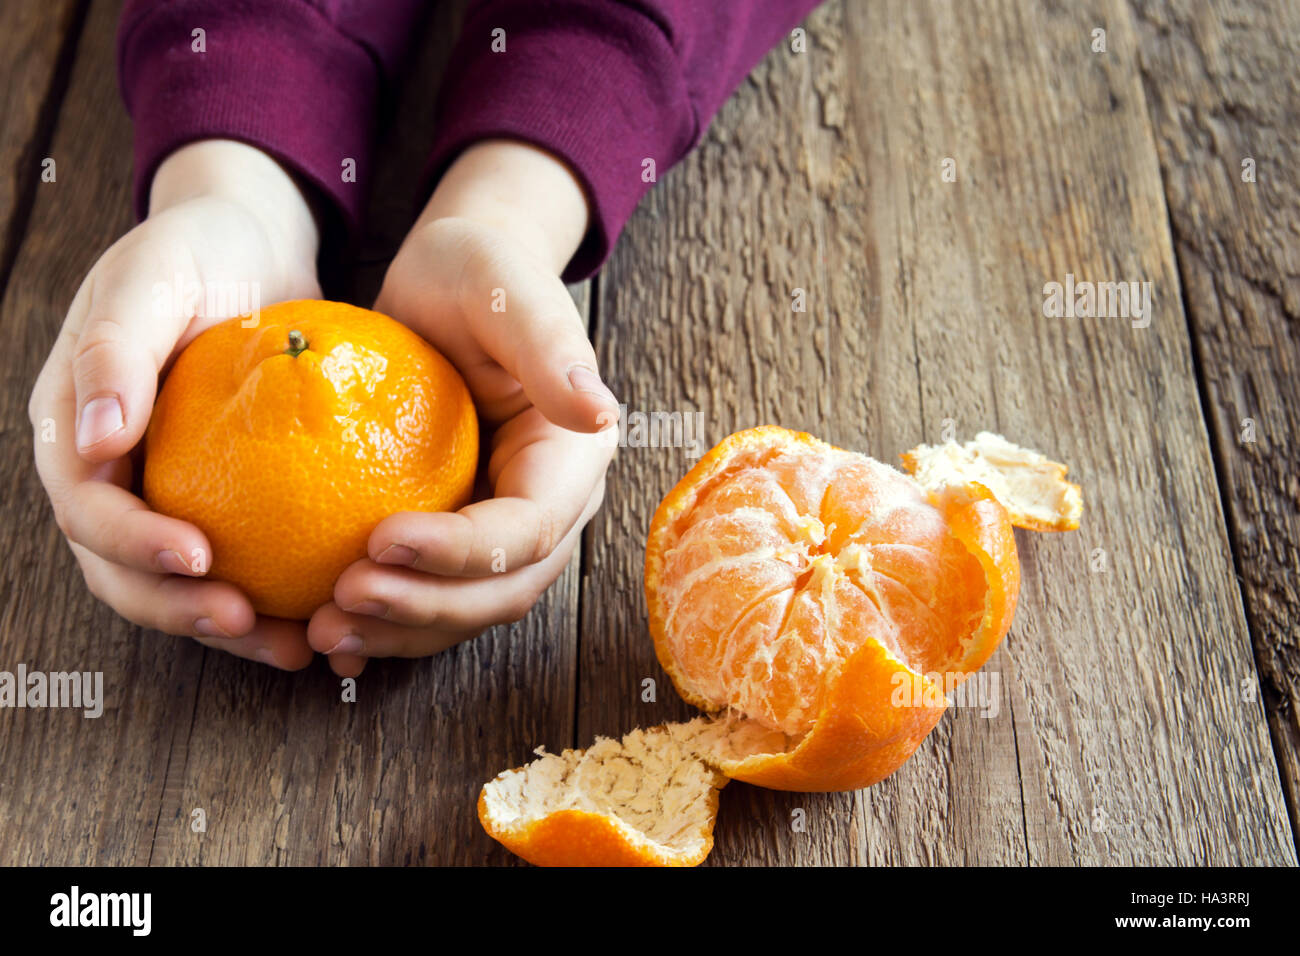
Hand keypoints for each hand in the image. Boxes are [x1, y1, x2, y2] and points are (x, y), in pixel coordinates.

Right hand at [29, 140, 321, 668]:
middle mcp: (110, 475)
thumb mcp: (154, 277)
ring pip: (179, 585)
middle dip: (178, 610)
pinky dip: (274, 595)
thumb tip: (92, 437)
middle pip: (123, 571)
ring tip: (295, 645)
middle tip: (249, 624)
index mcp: (74, 430)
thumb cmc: (197, 250)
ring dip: (228, 626)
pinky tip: (327, 614)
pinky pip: (242, 560)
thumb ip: (116, 348)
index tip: (198, 559)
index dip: (131, 545)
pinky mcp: (223, 500)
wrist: (249, 247)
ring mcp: (165, 492)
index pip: (86, 508)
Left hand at [307, 140, 618, 675]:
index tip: (379, 540)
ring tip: (323, 631)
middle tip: (340, 605)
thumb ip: (550, 346)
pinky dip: (385, 625)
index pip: (528, 530)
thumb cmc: (478, 274)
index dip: (461, 553)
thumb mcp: (508, 291)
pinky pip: (428, 596)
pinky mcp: (456, 537)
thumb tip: (600, 413)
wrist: (449, 285)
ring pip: (465, 608)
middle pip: (501, 590)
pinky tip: (327, 638)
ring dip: (399, 630)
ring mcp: (503, 530)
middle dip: (425, 610)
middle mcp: (548, 507)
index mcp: (571, 459)